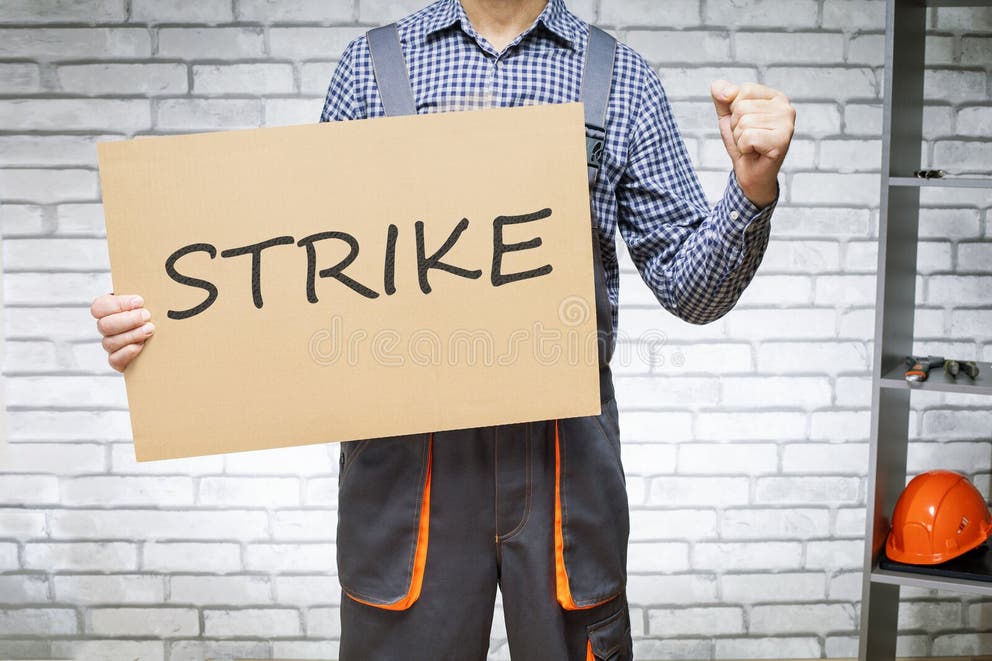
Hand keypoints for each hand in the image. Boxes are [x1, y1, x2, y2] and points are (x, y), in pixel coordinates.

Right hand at [91, 293, 153, 371]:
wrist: (166, 343)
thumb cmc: (155, 316)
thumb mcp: (149, 303)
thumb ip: (144, 298)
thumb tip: (151, 286)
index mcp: (109, 311)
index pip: (99, 307)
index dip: (118, 304)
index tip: (140, 302)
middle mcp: (106, 328)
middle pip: (104, 325)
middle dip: (127, 320)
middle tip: (147, 316)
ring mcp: (111, 345)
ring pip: (110, 342)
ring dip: (132, 335)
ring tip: (150, 330)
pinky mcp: (118, 361)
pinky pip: (115, 359)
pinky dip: (128, 352)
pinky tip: (142, 346)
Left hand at [710, 80, 794, 208]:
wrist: (751, 174)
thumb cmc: (743, 144)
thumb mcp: (728, 117)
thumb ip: (722, 97)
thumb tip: (718, 87)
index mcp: (775, 97)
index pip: (743, 90)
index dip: (734, 110)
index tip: (744, 124)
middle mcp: (786, 107)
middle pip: (741, 107)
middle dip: (736, 126)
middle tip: (748, 139)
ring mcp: (787, 124)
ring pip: (744, 122)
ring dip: (740, 138)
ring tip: (751, 146)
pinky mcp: (782, 141)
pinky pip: (748, 137)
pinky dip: (744, 147)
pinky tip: (755, 152)